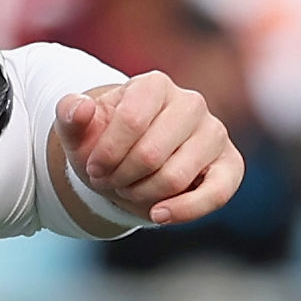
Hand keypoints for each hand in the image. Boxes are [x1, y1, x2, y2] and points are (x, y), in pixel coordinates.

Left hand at [55, 75, 243, 229]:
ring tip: (130, 189)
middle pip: (151, 154)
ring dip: (142, 195)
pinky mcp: (230, 165)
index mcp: (154, 85)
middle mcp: (191, 103)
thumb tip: (80, 109)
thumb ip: (70, 116)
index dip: (106, 154)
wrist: (127, 164)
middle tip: (110, 181)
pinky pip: (216, 194)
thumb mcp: (79, 132)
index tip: (93, 167)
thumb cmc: (105, 144)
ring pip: (175, 178)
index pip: (131, 120)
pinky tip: (158, 215)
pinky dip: (184, 211)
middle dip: (122, 178)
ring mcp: (214, 132)